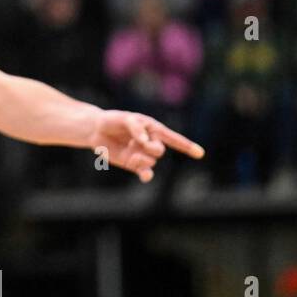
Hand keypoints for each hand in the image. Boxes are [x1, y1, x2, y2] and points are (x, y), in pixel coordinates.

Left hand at [88, 110, 204, 182]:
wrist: (96, 130)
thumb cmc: (113, 120)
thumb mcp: (124, 118)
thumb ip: (136, 127)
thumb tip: (144, 141)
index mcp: (153, 129)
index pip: (173, 138)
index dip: (186, 146)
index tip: (200, 154)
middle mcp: (151, 143)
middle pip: (160, 151)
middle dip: (152, 148)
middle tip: (139, 142)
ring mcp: (142, 154)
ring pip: (151, 161)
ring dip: (141, 157)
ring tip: (129, 150)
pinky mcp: (133, 164)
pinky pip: (144, 172)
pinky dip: (146, 175)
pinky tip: (145, 177)